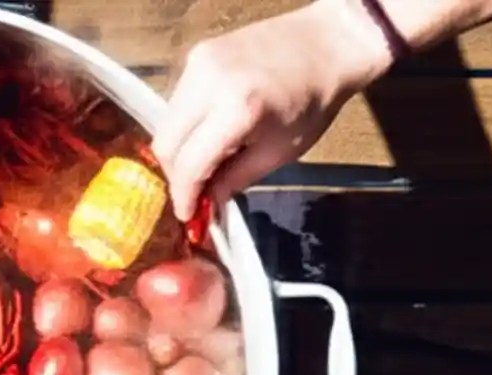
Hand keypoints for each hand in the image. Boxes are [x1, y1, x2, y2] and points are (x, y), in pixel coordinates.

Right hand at [151, 0, 392, 219]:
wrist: (325, 44)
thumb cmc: (312, 102)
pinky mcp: (197, 54)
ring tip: (202, 161)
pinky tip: (207, 132)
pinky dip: (186, 124)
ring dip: (179, 149)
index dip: (184, 195)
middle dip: (176, 174)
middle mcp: (210, 83)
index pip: (189, 163)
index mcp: (239, 110)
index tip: (187, 214)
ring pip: (167, 122)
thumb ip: (234, 179)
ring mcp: (200, 64)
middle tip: (192, 191)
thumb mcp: (279, 152)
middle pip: (166, 143)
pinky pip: (177, 101)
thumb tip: (206, 203)